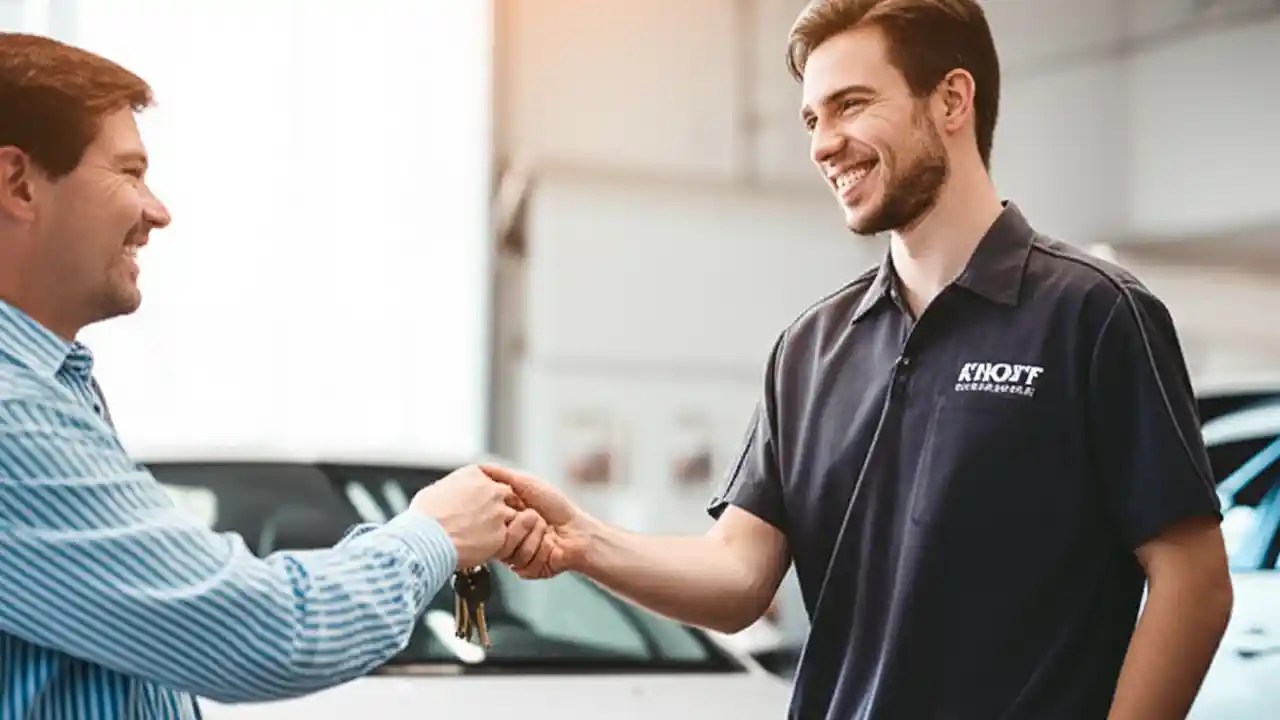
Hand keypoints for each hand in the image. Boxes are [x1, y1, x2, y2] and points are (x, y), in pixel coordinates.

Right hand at [411, 464, 520, 568]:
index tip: (483, 502)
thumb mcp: (435, 491)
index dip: (488, 493)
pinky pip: (508, 538)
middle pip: (507, 495)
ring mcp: (499, 512)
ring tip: (484, 536)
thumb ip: (451, 490)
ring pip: (511, 516)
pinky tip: (484, 548)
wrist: (427, 539)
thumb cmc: (424, 517)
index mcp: (475, 475)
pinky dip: (499, 543)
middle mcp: (491, 490)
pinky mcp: (502, 535)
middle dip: (501, 506)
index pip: (493, 478)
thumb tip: (449, 497)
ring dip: (501, 525)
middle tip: (488, 520)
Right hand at [482, 464, 593, 578]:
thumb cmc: (555, 506)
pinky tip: (549, 544)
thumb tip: (479, 466)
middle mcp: (506, 538)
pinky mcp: (526, 570)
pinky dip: (540, 548)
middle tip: (534, 515)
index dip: (500, 512)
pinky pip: (522, 561)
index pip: (486, 519)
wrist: (578, 530)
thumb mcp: (527, 484)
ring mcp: (515, 556)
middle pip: (496, 537)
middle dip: (520, 523)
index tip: (515, 505)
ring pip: (509, 550)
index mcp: (503, 519)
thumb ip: (501, 476)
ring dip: (533, 535)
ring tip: (545, 529)